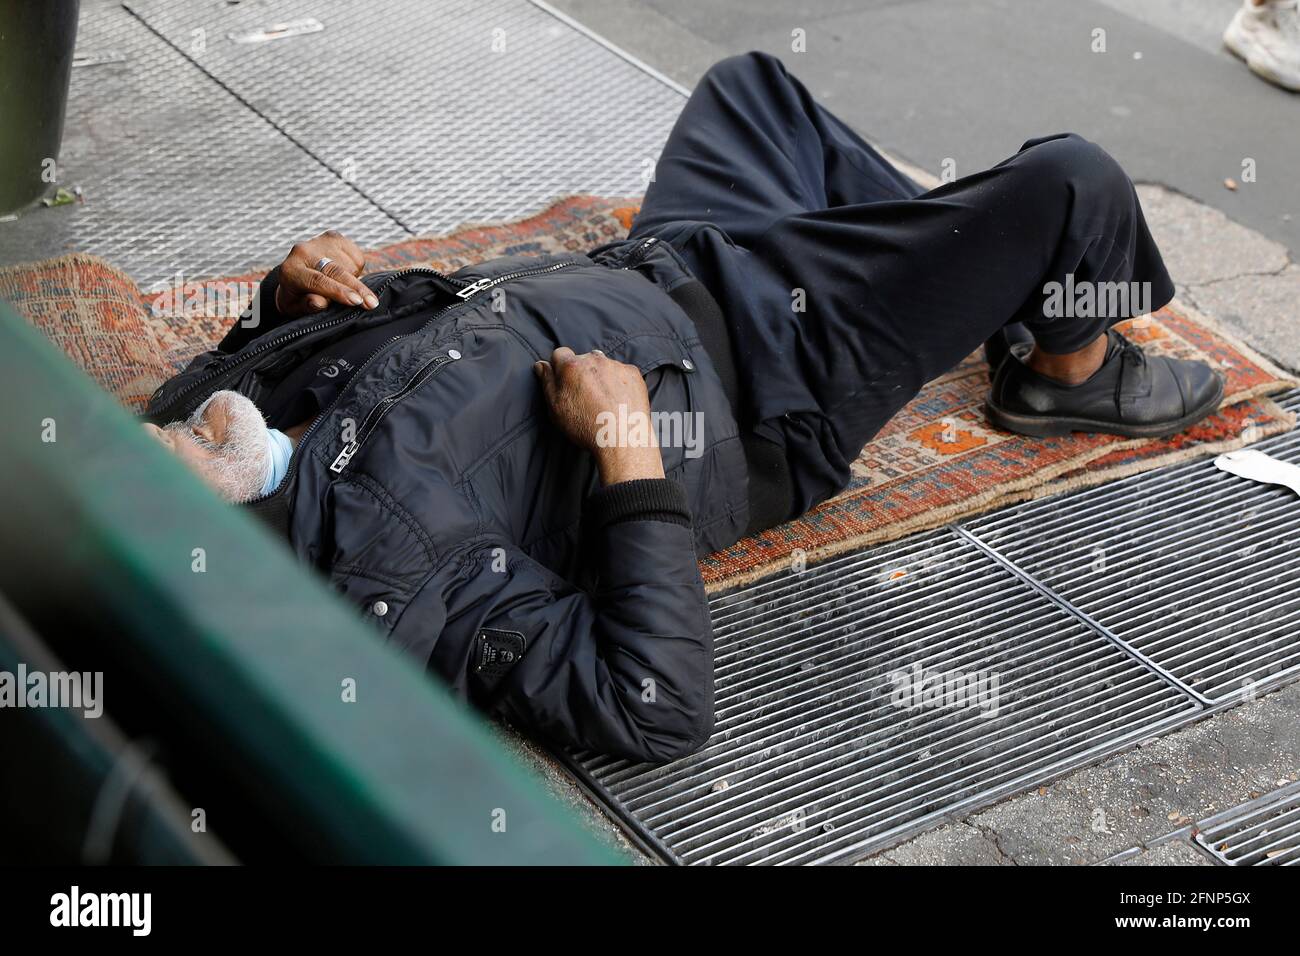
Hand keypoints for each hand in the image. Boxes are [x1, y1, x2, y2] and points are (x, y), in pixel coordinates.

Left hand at [274, 229, 379, 315]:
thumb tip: (320, 302)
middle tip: (372, 303)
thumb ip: (307, 306)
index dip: (339, 291)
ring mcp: (319, 242)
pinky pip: (356, 255)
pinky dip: (357, 269)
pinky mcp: (333, 237)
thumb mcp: (296, 309)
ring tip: (346, 288)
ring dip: (354, 279)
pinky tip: (347, 274)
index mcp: (290, 270)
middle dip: (357, 288)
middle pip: (336, 270)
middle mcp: (302, 251)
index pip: (317, 280)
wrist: (296, 275)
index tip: (357, 301)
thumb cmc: (297, 297)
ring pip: (349, 264)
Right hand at [534, 347, 664, 484]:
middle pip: (583, 359)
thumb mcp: (556, 408)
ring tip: (603, 401)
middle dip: (581, 372)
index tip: (564, 382)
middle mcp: (594, 359)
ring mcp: (615, 365)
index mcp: (571, 366)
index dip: (559, 367)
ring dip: (600, 376)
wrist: (622, 439)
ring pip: (603, 365)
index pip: (559, 354)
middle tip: (584, 396)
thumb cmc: (585, 426)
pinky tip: (618, 400)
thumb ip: (547, 382)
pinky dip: (618, 382)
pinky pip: (621, 372)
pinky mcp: (632, 373)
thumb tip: (541, 365)